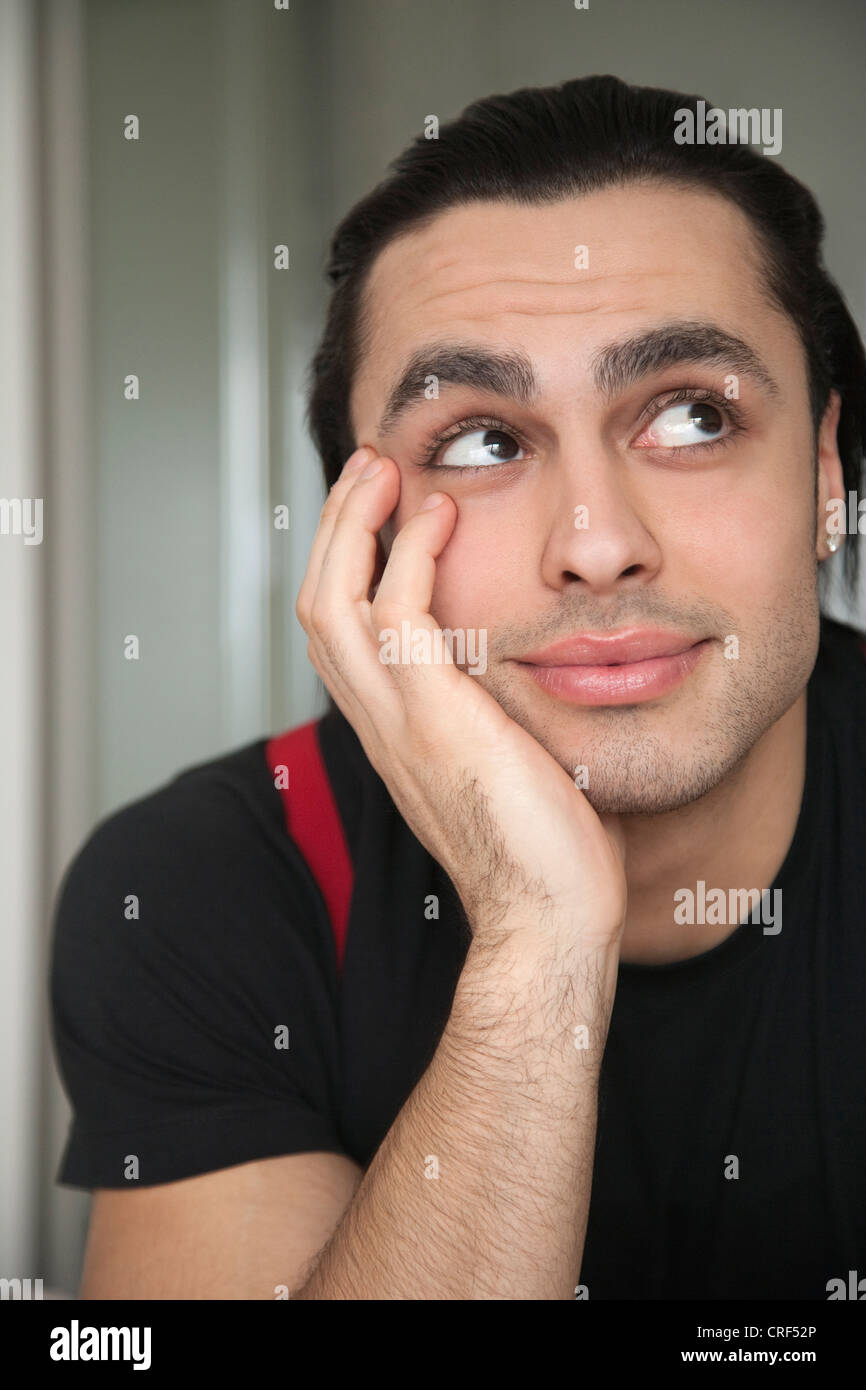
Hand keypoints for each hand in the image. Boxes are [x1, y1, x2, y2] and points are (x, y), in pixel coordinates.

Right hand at [296, 449, 626, 953]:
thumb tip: (542, 677)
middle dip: (336, 529)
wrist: (550, 918)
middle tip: (369, 471)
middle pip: (317, 605)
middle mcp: (380, 723)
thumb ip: (500, 716)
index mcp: (395, 734)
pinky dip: (410, 551)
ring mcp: (399, 719)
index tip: (384, 519)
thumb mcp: (511, 768)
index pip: (341, 637)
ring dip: (353, 524)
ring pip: (333, 599)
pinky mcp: (432, 713)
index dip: (349, 571)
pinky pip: (397, 609)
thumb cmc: (548, 854)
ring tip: (383, 469)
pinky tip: (441, 517)